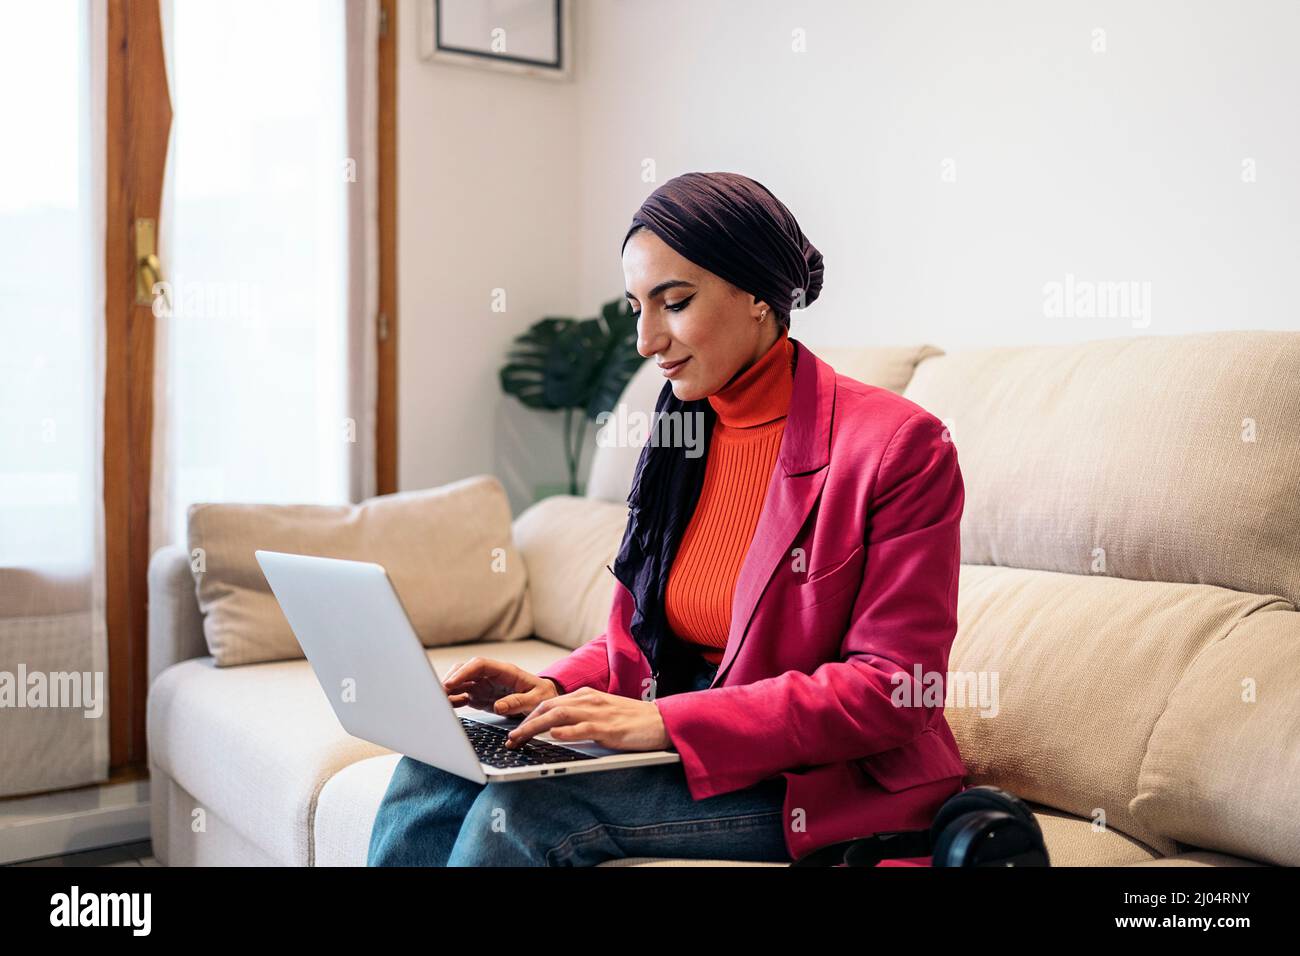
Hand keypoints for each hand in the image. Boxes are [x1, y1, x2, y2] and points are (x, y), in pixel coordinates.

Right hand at [440, 657, 559, 716]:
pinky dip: (454, 699)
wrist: (545, 701)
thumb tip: (500, 706)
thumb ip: (519, 702)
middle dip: (450, 679)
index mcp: (505, 671)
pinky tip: (451, 706)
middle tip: (439, 694)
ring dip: (449, 690)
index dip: (463, 672)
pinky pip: (462, 694)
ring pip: (460, 682)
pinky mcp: (480, 696)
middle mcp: (491, 676)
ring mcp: (484, 685)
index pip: (479, 665)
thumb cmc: (543, 696)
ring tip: (441, 702)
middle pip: (465, 670)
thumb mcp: (537, 700)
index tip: (450, 683)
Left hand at [503, 687, 672, 752]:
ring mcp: (598, 713)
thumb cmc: (631, 720)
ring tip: (521, 738)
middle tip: (511, 739)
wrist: (660, 720)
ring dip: (536, 727)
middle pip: (548, 707)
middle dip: (526, 723)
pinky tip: (553, 736)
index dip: (529, 717)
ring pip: (559, 715)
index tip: (516, 731)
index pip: (549, 703)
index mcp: (585, 696)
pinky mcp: (608, 727)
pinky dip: (566, 731)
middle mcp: (588, 700)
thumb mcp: (601, 713)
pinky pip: (582, 728)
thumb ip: (579, 717)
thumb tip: (555, 728)